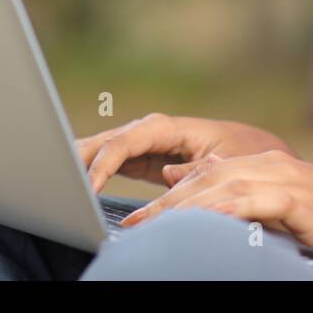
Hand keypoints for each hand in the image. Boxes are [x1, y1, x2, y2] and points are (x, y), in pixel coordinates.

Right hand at [75, 112, 295, 193]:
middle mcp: (153, 132)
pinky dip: (90, 171)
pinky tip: (74, 184)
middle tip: (54, 175)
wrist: (259, 157)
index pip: (128, 140)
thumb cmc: (247, 157)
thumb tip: (168, 174)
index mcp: (171, 127)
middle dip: (80, 155)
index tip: (90, 185)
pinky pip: (110, 162)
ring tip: (53, 176)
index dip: (106, 161)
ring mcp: (146, 144)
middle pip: (108, 140)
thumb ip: (199, 169)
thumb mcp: (229, 165)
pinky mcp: (143, 159)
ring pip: (104, 149)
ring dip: (79, 161)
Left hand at [119, 149, 312, 272]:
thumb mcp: (290, 212)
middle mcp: (268, 163)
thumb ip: (250, 202)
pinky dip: (217, 212)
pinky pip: (247, 202)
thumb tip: (207, 195)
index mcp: (264, 166)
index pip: (204, 178)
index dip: (167, 197)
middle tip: (129, 225)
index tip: (136, 217)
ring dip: (178, 209)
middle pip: (202, 181)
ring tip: (147, 227)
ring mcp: (282, 175)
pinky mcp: (296, 195)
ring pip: (216, 188)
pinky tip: (195, 224)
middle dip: (162, 204)